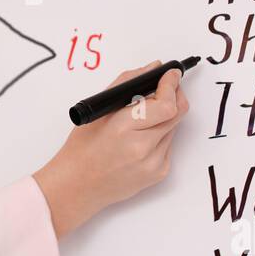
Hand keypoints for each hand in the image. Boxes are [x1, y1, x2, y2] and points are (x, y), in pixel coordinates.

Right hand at [33, 60, 189, 239]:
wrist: (77, 186)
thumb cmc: (83, 148)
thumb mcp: (98, 110)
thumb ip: (127, 84)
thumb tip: (153, 68)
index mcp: (123, 128)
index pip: (165, 105)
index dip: (172, 86)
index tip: (172, 74)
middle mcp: (142, 148)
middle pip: (177, 114)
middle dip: (174, 96)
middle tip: (165, 88)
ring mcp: (153, 163)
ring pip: (173, 127)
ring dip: (164, 117)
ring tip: (141, 121)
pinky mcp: (159, 173)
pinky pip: (168, 145)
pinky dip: (159, 136)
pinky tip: (140, 141)